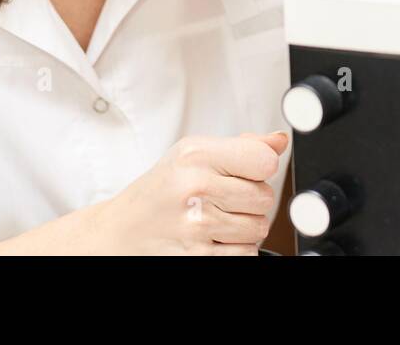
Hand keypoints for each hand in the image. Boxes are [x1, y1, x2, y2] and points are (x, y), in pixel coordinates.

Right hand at [94, 130, 288, 254]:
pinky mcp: (198, 258)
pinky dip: (235, 249)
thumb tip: (279, 141)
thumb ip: (241, 146)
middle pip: (265, 197)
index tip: (245, 171)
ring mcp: (196, 226)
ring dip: (244, 227)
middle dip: (251, 200)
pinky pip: (246, 254)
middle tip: (223, 199)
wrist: (119, 233)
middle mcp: (195, 188)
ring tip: (215, 219)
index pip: (265, 161)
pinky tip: (212, 239)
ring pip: (259, 228)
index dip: (260, 168)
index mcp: (196, 155)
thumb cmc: (160, 191)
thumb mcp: (192, 154)